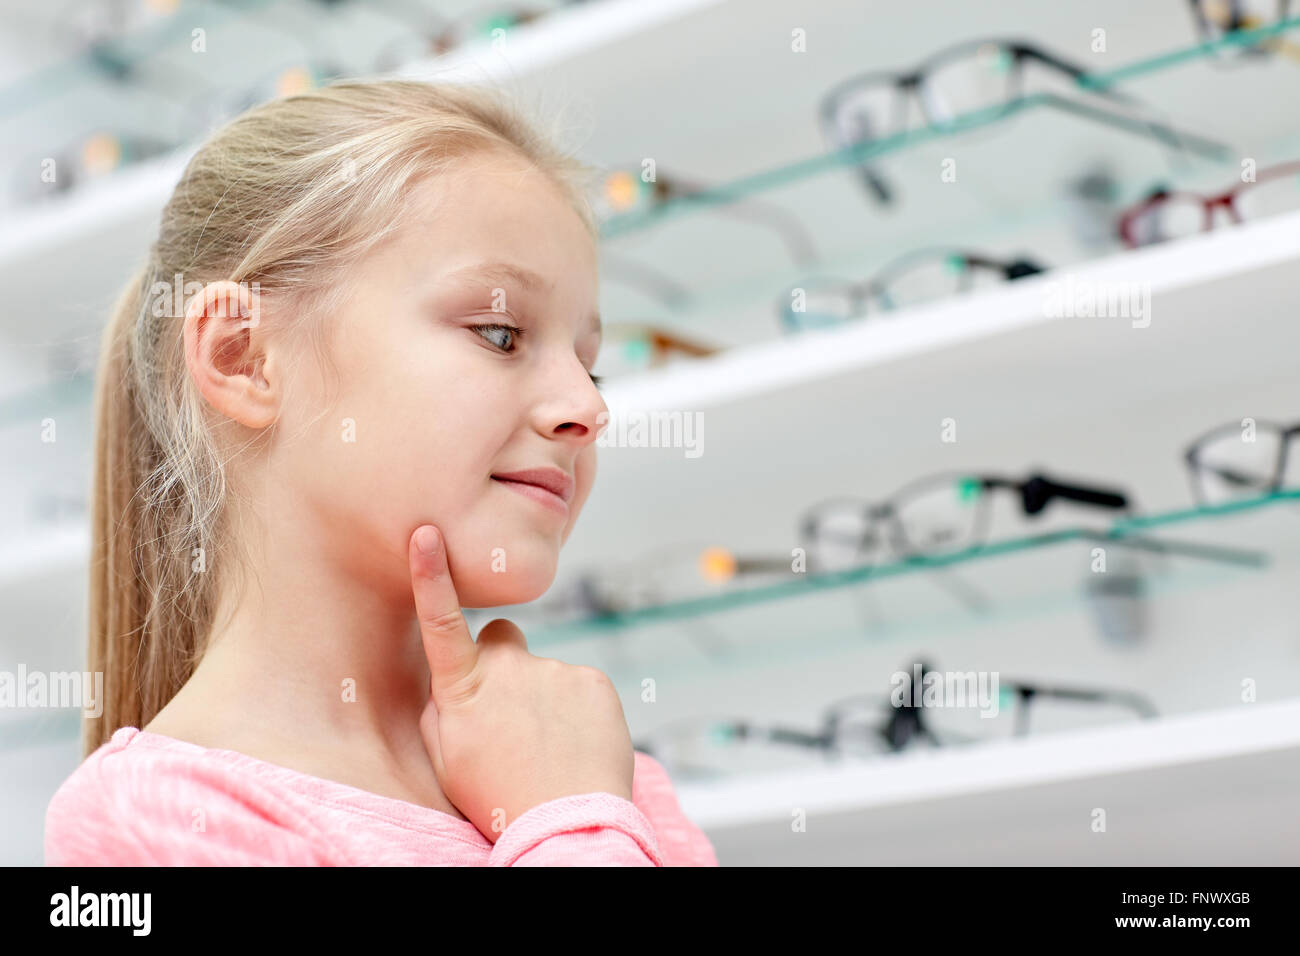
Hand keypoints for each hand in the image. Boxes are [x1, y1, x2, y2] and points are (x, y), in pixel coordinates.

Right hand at [408, 524, 634, 841]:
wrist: (568, 825)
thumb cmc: (500, 799)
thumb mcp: (447, 762)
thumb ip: (443, 711)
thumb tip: (452, 684)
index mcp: (464, 690)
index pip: (441, 622)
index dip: (430, 576)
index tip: (426, 533)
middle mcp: (509, 669)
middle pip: (500, 639)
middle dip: (503, 663)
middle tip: (512, 718)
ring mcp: (555, 671)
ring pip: (543, 671)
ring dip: (545, 697)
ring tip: (549, 747)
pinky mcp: (593, 680)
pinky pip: (578, 684)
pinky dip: (578, 708)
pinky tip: (575, 744)